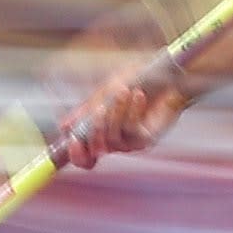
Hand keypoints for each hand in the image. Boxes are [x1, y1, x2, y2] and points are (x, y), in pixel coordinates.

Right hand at [50, 52, 189, 171]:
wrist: (168, 76)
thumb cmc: (137, 83)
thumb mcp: (106, 92)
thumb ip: (87, 110)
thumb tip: (64, 127)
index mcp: (101, 133)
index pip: (84, 157)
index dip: (76, 155)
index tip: (72, 140)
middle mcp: (115, 142)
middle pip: (96, 151)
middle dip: (94, 131)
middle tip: (98, 110)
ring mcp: (131, 142)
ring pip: (113, 139)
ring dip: (115, 113)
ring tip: (124, 91)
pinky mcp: (147, 138)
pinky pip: (132, 130)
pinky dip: (132, 111)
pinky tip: (138, 96)